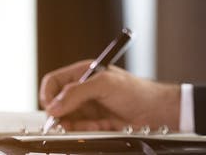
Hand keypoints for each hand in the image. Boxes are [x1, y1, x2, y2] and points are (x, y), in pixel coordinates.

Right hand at [39, 60, 180, 130]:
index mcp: (83, 73)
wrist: (156, 112)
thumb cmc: (136, 91)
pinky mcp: (95, 125)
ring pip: (67, 120)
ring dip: (76, 125)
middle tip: (68, 122)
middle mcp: (83, 90)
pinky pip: (80, 131)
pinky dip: (85, 132)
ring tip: (93, 124)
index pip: (53, 82)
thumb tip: (54, 105)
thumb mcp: (105, 84)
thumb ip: (77, 92)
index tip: (52, 108)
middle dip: (61, 115)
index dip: (48, 95)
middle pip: (57, 104)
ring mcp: (88, 108)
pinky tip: (100, 127)